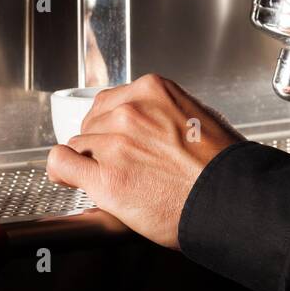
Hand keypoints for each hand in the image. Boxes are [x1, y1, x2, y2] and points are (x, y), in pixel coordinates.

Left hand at [45, 73, 245, 247]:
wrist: (227, 198)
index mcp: (153, 91)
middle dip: (101, 143)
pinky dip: (62, 171)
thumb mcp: (199, 116)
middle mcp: (130, 112)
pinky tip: (69, 178)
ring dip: (89, 161)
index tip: (118, 138)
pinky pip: (62, 163)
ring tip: (113, 178)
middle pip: (92, 124)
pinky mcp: (104, 177)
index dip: (112, 124)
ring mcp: (115, 143)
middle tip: (122, 163)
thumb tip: (150, 123)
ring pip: (78, 145)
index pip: (110, 102)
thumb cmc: (220, 165)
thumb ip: (165, 113)